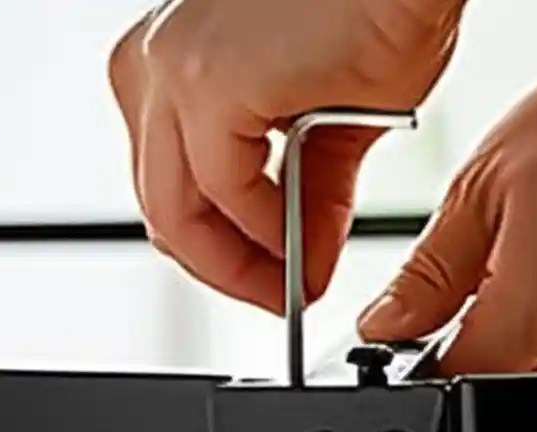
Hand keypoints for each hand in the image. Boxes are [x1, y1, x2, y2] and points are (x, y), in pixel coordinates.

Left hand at [109, 0, 463, 312]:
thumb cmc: (382, 5)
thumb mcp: (332, 120)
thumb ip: (307, 190)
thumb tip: (306, 257)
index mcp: (171, 57)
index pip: (170, 182)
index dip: (219, 248)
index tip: (270, 280)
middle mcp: (153, 58)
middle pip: (162, 202)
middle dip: (223, 266)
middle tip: (280, 298)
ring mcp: (169, 66)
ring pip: (174, 209)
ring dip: (238, 263)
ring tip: (295, 284)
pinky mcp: (202, 80)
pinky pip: (222, 194)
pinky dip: (262, 235)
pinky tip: (304, 249)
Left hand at [357, 12, 536, 374]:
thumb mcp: (482, 189)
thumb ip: (426, 274)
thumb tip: (385, 324)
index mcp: (533, 316)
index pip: (450, 377)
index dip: (423, 352)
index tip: (421, 312)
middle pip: (498, 388)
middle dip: (474, 344)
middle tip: (487, 263)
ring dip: (522, 338)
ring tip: (536, 254)